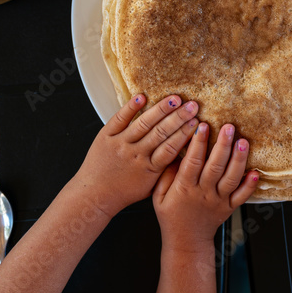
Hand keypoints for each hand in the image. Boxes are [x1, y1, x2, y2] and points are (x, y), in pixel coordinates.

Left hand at [73, 94, 199, 216]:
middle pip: (161, 132)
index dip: (185, 134)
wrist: (94, 195)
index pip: (171, 148)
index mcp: (149, 168)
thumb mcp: (151, 186)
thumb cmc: (125, 192)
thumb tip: (185, 155)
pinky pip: (119, 119)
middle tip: (193, 105)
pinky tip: (142, 97)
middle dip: (179, 117)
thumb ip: (166, 171)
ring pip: (143, 123)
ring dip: (160, 109)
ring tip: (175, 98)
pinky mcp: (105, 136)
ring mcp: (120, 144)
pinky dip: (130, 107)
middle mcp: (136, 154)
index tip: (197, 122)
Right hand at [152, 122, 259, 250]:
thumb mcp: (159, 196)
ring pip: (231, 179)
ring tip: (243, 142)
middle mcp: (203, 193)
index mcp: (184, 188)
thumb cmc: (171, 216)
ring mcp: (218, 200)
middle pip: (215, 167)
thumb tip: (175, 152)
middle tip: (228, 127)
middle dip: (222, 145)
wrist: (186, 242)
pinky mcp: (229, 207)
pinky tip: (256, 172)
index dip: (198, 143)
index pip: (192, 162)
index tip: (202, 125)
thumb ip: (166, 175)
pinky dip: (250, 185)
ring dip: (238, 160)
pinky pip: (242, 196)